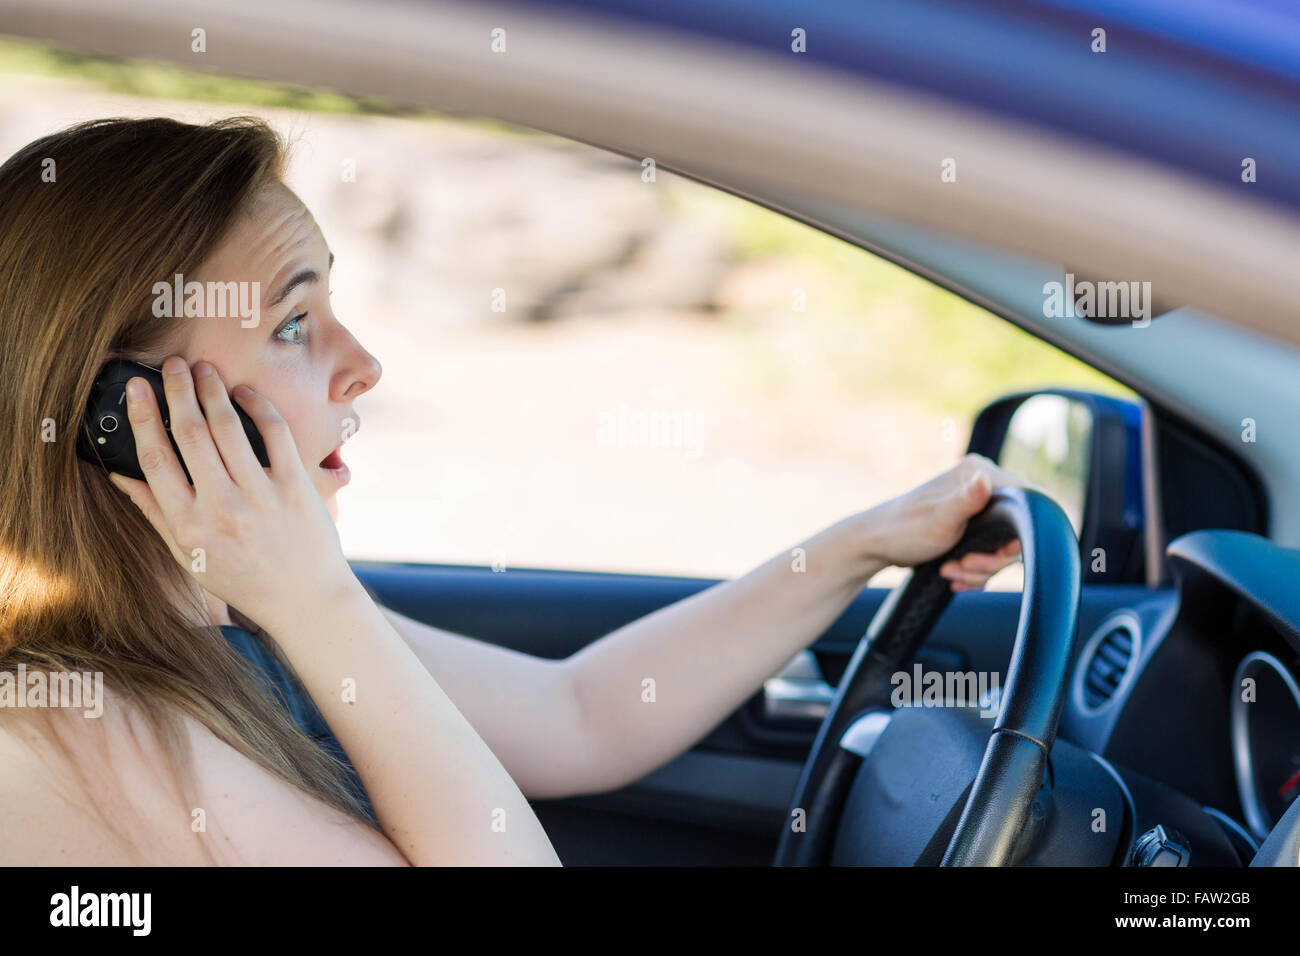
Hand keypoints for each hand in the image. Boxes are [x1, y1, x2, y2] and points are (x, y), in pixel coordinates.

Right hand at [105, 355, 353, 627]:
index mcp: (188, 526)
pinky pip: (275, 434)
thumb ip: (155, 511)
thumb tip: (119, 473)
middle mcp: (221, 509)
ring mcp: (261, 497)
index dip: (143, 417)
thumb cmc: (242, 577)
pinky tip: (245, 393)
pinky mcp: (296, 488)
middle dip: (178, 391)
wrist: (304, 599)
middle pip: (191, 434)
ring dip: (213, 390)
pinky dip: (258, 406)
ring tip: (204, 369)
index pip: (154, 459)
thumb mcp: (188, 555)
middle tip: (172, 364)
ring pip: (229, 428)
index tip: (137, 388)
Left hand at [860, 453, 1029, 592]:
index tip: (997, 553)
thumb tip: (984, 478)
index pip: (1027, 502)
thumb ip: (966, 501)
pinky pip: (989, 554)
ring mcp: (977, 507)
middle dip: (991, 558)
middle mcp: (982, 485)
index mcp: (979, 472)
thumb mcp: (938, 519)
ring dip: (979, 568)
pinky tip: (953, 577)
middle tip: (963, 566)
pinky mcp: (972, 527)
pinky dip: (974, 571)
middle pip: (1015, 530)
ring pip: (1001, 547)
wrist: (876, 545)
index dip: (1018, 534)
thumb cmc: (903, 529)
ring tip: (950, 572)